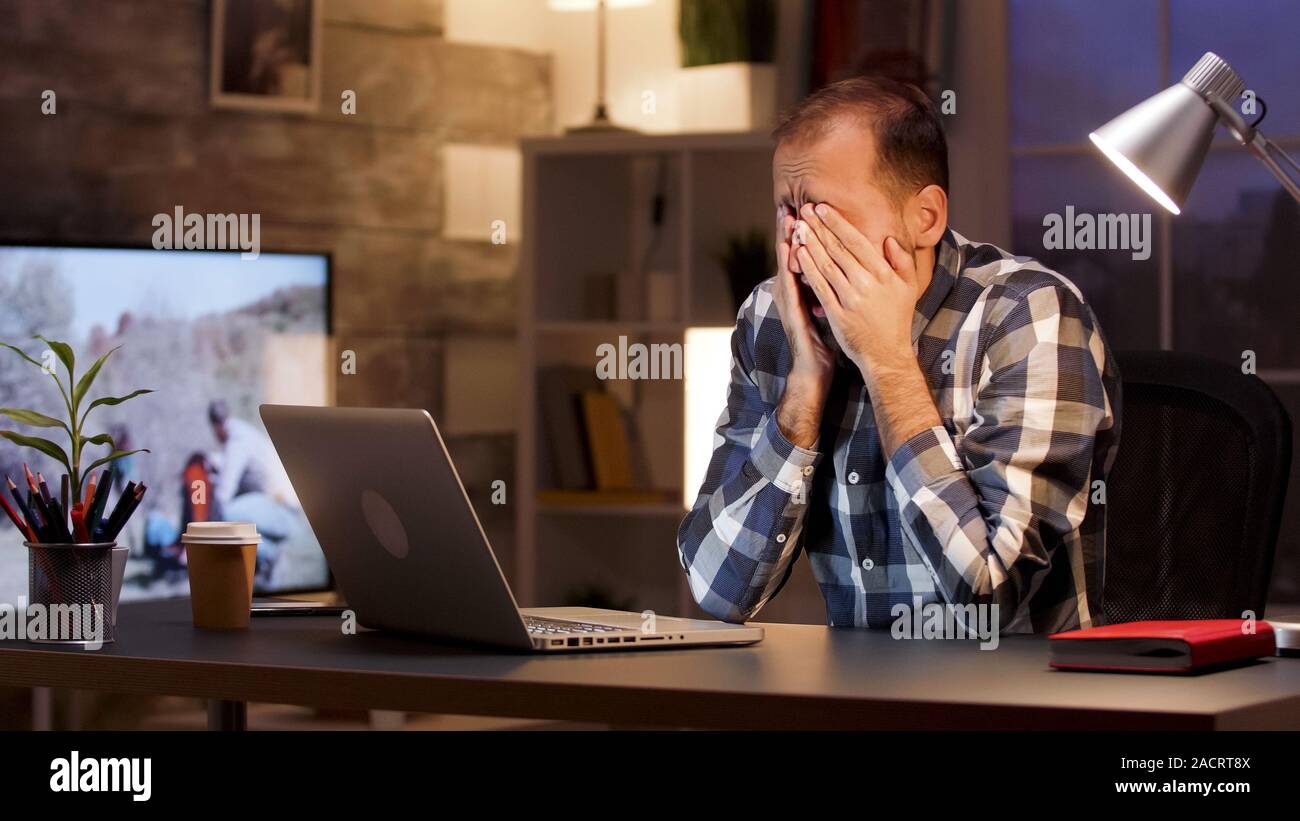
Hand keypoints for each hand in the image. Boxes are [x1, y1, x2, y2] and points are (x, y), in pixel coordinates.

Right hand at [772, 208, 833, 447]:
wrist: (813, 370)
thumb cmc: (825, 340)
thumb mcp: (830, 308)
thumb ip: (832, 287)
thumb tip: (845, 267)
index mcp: (803, 288)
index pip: (804, 254)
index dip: (805, 233)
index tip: (808, 209)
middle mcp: (791, 291)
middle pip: (790, 253)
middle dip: (790, 229)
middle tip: (789, 204)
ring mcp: (789, 301)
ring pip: (787, 264)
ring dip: (786, 240)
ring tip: (788, 218)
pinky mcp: (792, 311)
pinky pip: (791, 282)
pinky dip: (790, 264)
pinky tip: (792, 249)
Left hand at [792, 203, 917, 379]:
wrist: (886, 354)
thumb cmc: (897, 319)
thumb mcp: (909, 288)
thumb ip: (902, 261)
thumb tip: (889, 239)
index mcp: (883, 274)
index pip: (856, 241)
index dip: (837, 223)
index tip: (822, 208)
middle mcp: (866, 283)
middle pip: (838, 249)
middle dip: (819, 227)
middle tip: (804, 209)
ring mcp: (850, 298)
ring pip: (826, 264)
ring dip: (810, 243)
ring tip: (797, 226)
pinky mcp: (836, 313)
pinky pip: (819, 286)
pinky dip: (808, 269)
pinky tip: (798, 254)